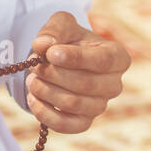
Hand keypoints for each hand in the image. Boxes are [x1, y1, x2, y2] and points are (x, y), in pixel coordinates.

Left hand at [27, 11, 130, 132]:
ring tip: (32, 79)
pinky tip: (32, 98)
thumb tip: (43, 45)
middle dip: (54, 74)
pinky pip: (65, 125)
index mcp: (117, 57)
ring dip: (46, 91)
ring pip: (73, 104)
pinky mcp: (84, 123)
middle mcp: (114, 85)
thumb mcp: (62, 25)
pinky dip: (44, 113)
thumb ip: (54, 30)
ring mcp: (100, 106)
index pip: (103, 61)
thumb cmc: (67, 41)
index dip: (76, 58)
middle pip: (86, 84)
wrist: (61, 62)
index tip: (51, 53)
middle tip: (34, 65)